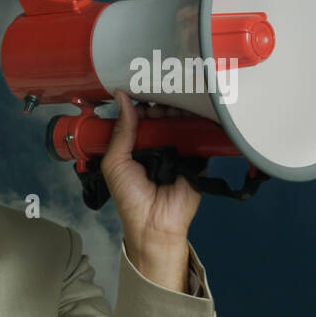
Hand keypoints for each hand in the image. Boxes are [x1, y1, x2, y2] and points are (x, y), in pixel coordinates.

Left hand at [101, 91, 203, 288]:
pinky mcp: (196, 159)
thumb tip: (122, 99)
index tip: (143, 93)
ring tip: (176, 108)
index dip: (142, 105)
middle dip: (163, 106)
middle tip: (162, 101)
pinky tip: (197, 113)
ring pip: (181, 124)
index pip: (141, 118)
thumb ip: (121, 131)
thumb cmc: (130, 197)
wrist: (154, 224)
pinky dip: (199, 125)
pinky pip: (199, 138)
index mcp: (136, 146)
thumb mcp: (115, 162)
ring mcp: (178, 151)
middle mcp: (158, 146)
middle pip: (163, 117)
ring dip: (180, 113)